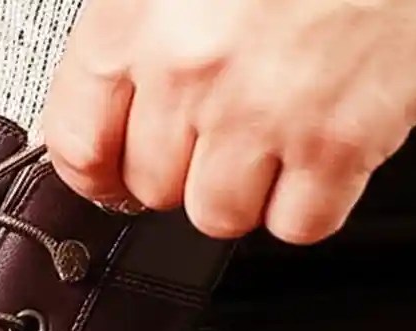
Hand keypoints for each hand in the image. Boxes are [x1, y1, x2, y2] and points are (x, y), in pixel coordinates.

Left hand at [44, 0, 415, 243]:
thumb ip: (139, 39)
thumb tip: (107, 111)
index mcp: (135, 20)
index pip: (76, 144)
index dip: (98, 170)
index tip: (113, 174)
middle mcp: (190, 68)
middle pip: (151, 186)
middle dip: (184, 169)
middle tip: (219, 132)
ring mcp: (261, 110)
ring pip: (216, 215)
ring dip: (244, 192)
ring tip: (271, 139)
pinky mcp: (338, 141)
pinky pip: (297, 224)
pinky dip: (309, 204)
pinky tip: (316, 155)